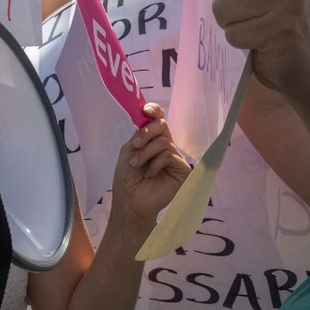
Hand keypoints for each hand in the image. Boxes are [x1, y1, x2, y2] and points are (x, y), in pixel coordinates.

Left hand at [112, 103, 189, 227]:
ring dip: (146, 153)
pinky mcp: (182, 170)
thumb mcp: (130, 151)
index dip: (154, 111)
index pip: (159, 120)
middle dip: (146, 133)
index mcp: (152, 141)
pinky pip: (169, 156)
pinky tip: (150, 174)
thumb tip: (147, 116)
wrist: (129, 200)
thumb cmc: (127, 177)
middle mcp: (166, 147)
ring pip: (163, 142)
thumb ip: (139, 134)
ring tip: (137, 166)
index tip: (146, 110)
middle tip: (136, 147)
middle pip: (162, 125)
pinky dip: (155, 163)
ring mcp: (175, 158)